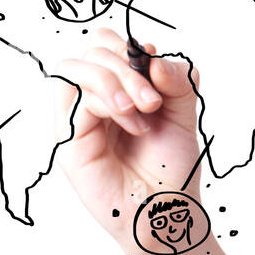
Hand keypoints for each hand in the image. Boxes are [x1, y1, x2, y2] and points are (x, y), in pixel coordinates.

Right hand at [54, 27, 204, 245]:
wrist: (169, 210)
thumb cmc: (171, 167)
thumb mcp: (184, 114)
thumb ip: (176, 80)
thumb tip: (152, 55)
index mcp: (115, 89)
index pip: (103, 43)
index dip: (127, 46)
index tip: (158, 70)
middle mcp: (91, 101)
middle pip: (89, 50)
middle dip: (125, 64)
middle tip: (154, 98)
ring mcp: (77, 121)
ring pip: (73, 68)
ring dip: (113, 79)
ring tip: (144, 108)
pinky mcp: (69, 143)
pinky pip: (78, 102)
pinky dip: (109, 104)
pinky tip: (135, 126)